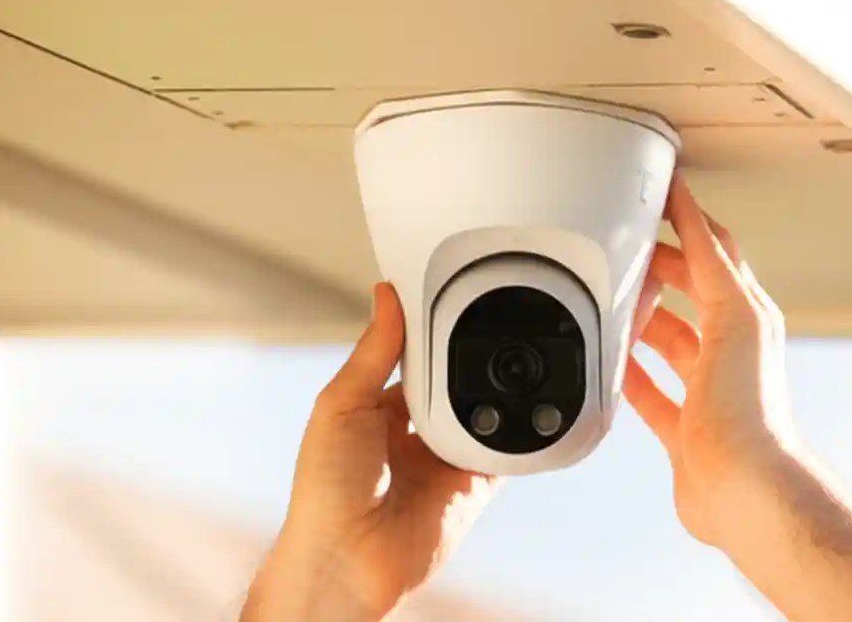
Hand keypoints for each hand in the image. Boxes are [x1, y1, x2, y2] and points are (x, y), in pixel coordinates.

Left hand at [243, 283, 498, 621]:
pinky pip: (505, 454)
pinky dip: (518, 435)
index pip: (414, 359)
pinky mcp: (472, 487)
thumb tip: (386, 295)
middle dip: (468, 359)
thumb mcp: (341, 404)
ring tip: (508, 360)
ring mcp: (445, 459)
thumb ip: (372, 352)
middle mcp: (414, 433)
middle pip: (454, 382)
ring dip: (494, 393)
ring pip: (483, 413)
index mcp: (377, 409)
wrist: (348, 557)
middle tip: (487, 324)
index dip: (431, 332)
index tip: (452, 297)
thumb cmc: (324, 490)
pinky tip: (527, 408)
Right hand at [625, 173, 794, 546]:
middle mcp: (731, 350)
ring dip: (643, 319)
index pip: (716, 252)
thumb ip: (713, 264)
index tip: (664, 191)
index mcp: (748, 317)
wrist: (744, 488)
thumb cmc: (749, 409)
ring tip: (613, 300)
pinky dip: (630, 373)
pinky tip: (613, 364)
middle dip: (661, 267)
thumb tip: (696, 216)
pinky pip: (651, 390)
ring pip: (669, 340)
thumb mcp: (734, 317)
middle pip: (691, 293)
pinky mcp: (685, 426)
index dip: (690, 219)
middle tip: (626, 247)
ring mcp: (707, 389)